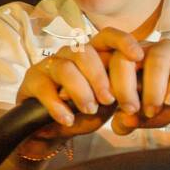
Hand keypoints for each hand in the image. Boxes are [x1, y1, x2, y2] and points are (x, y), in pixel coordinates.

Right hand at [16, 27, 145, 126]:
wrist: (47, 133)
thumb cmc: (80, 114)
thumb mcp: (105, 107)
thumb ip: (119, 96)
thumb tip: (138, 89)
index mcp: (92, 56)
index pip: (107, 37)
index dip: (123, 41)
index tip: (138, 57)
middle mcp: (69, 54)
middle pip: (86, 52)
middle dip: (100, 77)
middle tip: (108, 101)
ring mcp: (48, 65)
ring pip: (66, 68)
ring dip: (81, 90)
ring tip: (88, 110)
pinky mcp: (31, 80)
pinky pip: (45, 88)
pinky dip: (58, 106)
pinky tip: (67, 120)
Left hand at [109, 34, 169, 135]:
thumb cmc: (160, 108)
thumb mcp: (140, 118)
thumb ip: (127, 122)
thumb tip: (121, 122)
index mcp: (121, 60)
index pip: (103, 61)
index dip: (102, 79)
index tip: (106, 102)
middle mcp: (141, 48)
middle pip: (123, 58)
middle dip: (124, 86)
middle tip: (131, 109)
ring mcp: (166, 45)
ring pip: (155, 58)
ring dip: (152, 87)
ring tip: (153, 110)